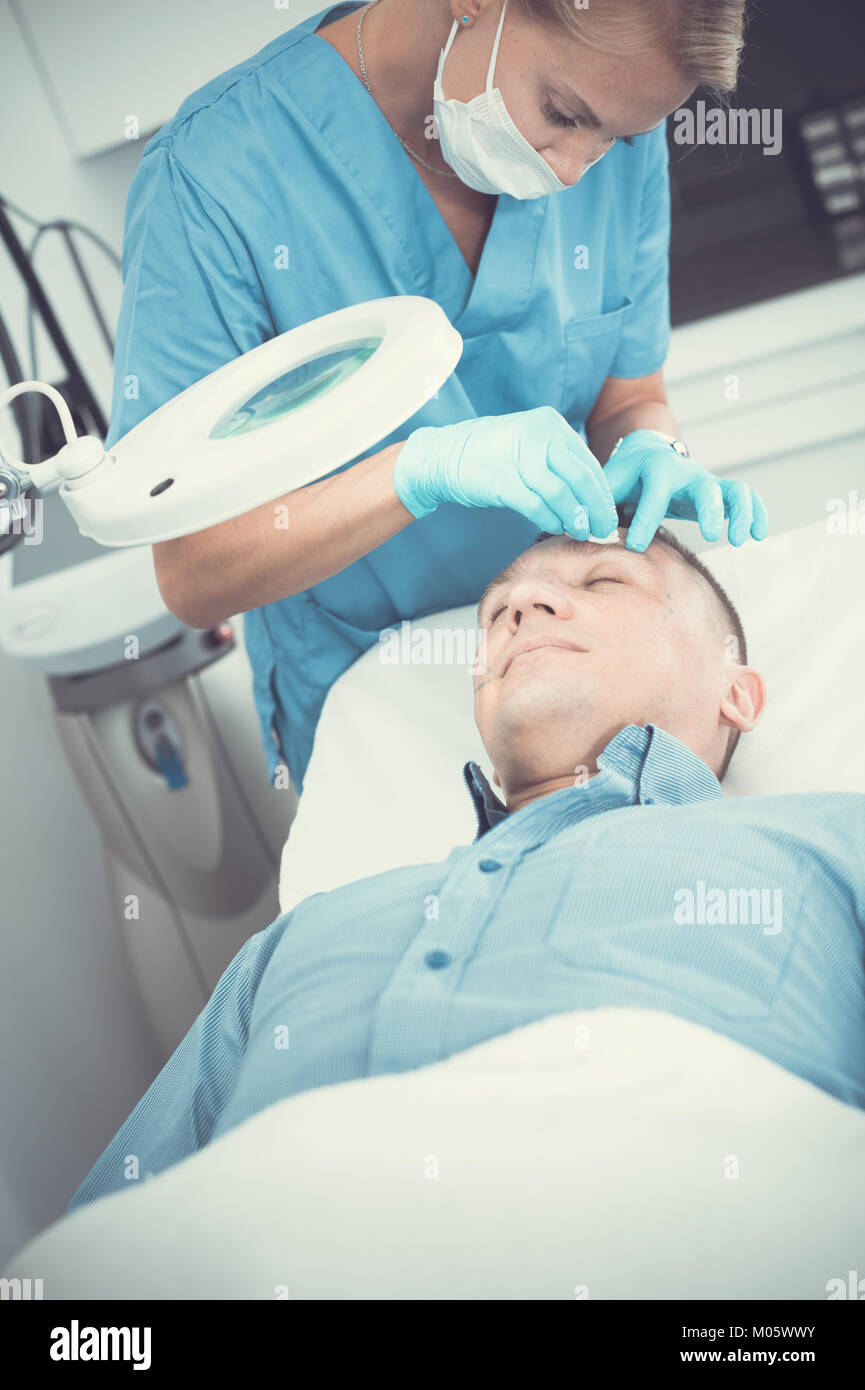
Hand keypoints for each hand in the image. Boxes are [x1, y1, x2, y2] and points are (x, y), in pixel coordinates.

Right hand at [393, 406, 618, 537]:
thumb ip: (559, 462)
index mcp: (550, 424)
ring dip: (574, 518)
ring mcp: (519, 456)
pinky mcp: (502, 479)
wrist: (446, 455)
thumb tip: (593, 496)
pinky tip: (555, 527)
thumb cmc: (494, 455)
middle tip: (603, 528)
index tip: (610, 514)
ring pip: (560, 494)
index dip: (603, 492)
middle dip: (596, 508)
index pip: (588, 462)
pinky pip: (536, 505)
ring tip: (580, 532)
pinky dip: (549, 519)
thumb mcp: (530, 445)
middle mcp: (538, 435)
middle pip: (580, 478)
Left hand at [602, 429, 768, 550]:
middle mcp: (685, 473)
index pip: (654, 494)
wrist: (647, 452)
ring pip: (734, 490)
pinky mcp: (720, 492)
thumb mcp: (608, 483)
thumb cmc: (624, 475)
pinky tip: (758, 534)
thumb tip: (575, 529)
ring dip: (741, 512)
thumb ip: (594, 504)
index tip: (638, 546)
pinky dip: (757, 513)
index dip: (646, 520)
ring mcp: (706, 482)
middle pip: (704, 486)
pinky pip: (745, 498)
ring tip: (742, 539)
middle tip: (709, 536)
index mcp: (655, 469)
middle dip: (708, 509)